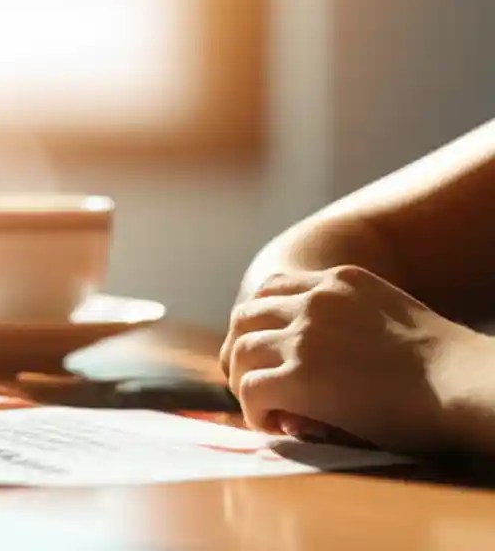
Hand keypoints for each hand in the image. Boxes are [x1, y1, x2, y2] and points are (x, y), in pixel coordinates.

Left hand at [220, 265, 486, 451]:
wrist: (465, 383)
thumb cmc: (444, 366)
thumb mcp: (390, 317)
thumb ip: (348, 323)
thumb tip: (315, 357)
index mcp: (340, 280)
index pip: (273, 288)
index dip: (259, 321)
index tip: (261, 347)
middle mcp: (315, 300)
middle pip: (246, 316)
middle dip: (240, 349)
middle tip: (249, 380)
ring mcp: (304, 335)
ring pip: (241, 352)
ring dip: (245, 381)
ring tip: (262, 407)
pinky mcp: (299, 375)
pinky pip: (250, 389)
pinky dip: (253, 410)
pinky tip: (272, 425)